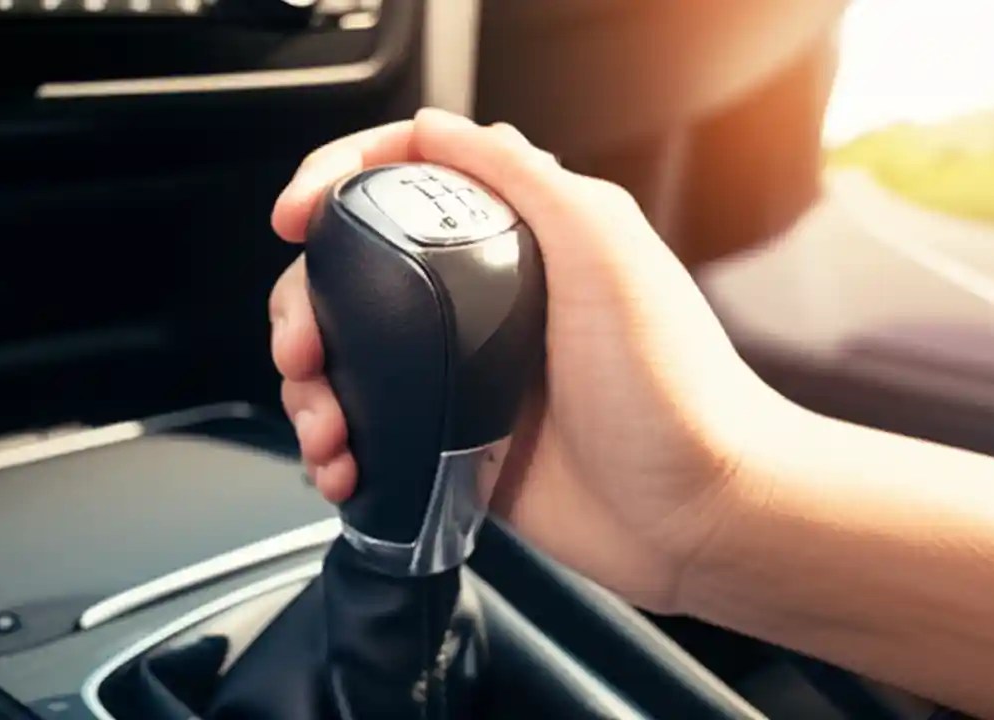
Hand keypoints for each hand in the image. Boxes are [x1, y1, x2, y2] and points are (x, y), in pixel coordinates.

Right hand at [269, 108, 779, 612]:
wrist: (696, 511)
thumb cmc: (674, 385)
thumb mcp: (605, 246)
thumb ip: (523, 177)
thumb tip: (434, 127)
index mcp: (517, 237)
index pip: (404, 182)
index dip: (337, 184)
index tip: (297, 216)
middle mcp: (483, 299)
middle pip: (353, 275)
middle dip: (302, 305)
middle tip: (301, 347)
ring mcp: (463, 374)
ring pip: (349, 357)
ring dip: (310, 387)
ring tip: (323, 425)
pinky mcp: (454, 443)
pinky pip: (371, 430)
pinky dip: (336, 447)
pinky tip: (339, 467)